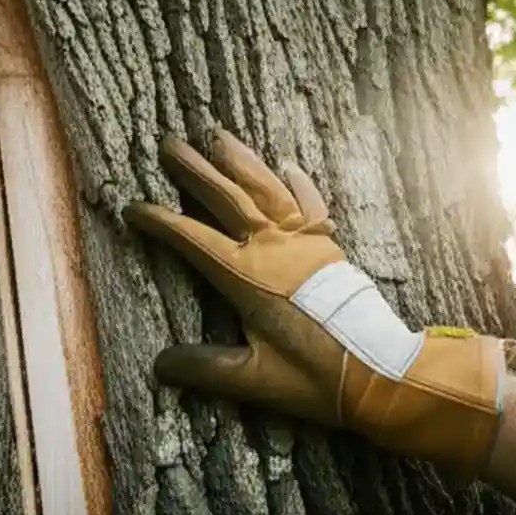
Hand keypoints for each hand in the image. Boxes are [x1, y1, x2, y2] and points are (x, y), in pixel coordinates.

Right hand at [126, 130, 507, 474]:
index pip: (192, 240)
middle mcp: (273, 248)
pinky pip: (309, 203)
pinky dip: (295, 182)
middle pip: (227, 198)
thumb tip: (160, 365)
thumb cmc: (316, 377)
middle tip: (169, 143)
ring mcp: (304, 241)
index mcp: (248, 277)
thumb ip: (206, 369)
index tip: (134, 207)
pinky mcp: (328, 245)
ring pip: (266, 188)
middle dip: (195, 170)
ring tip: (217, 134)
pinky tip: (285, 164)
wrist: (381, 370)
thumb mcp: (254, 379)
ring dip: (239, 159)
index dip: (161, 221)